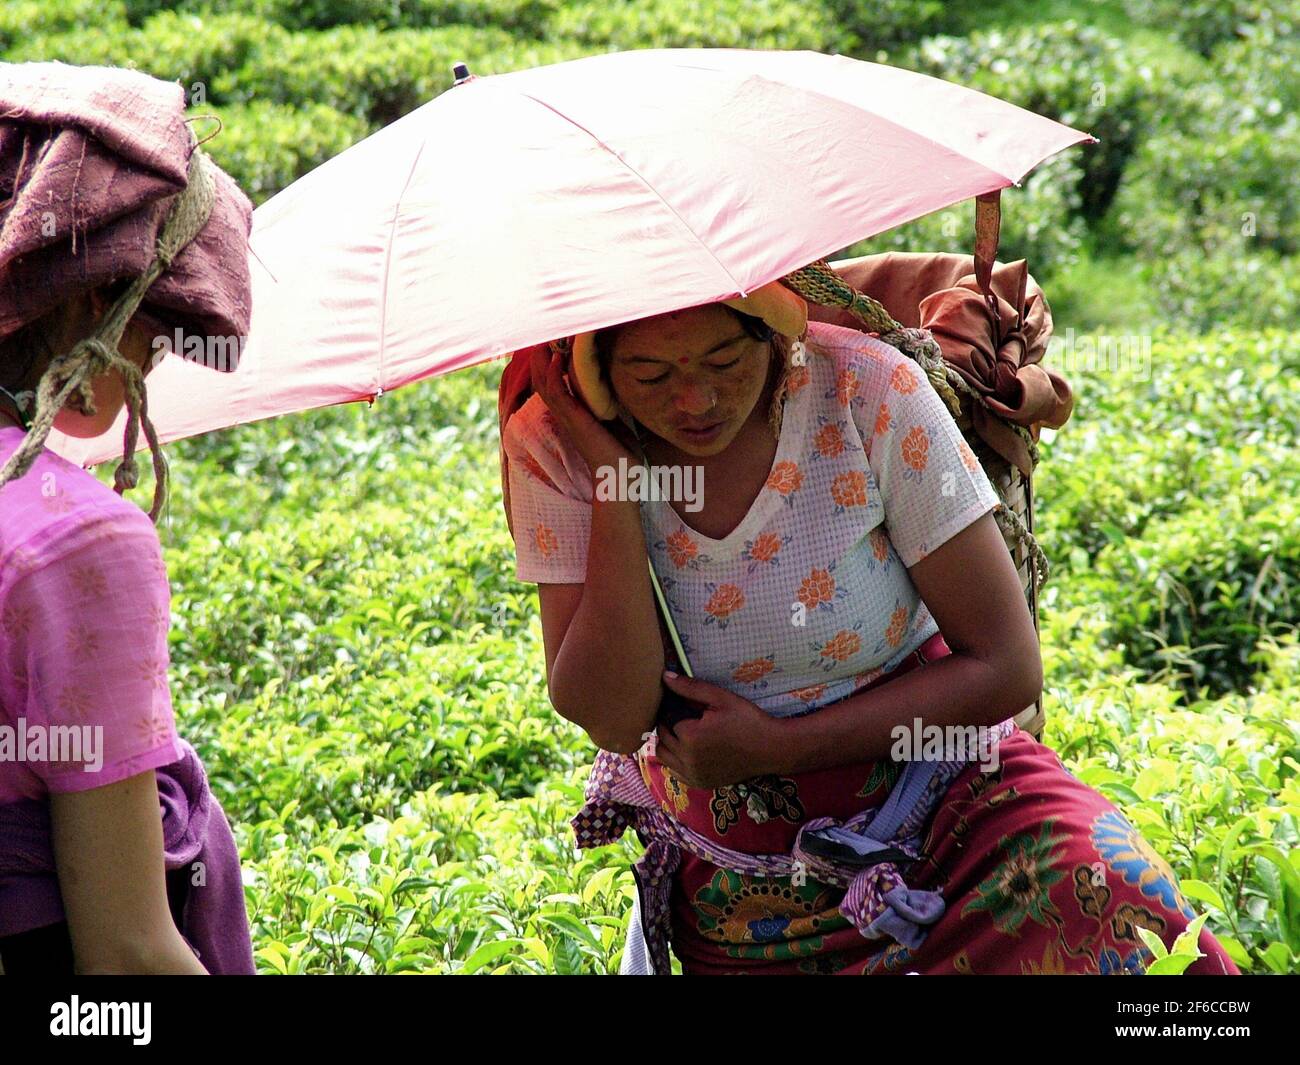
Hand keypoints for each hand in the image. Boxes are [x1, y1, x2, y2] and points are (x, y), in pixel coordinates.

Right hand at [529, 343, 642, 475]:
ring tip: (546, 337)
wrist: (622, 478)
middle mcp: (566, 414)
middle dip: (540, 355)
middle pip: (541, 380)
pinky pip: (557, 394)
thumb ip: (610, 402)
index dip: (548, 361)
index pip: (552, 383)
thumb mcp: (614, 420)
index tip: (554, 338)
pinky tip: (558, 357)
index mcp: (573, 413)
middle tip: (544, 332)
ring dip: (542, 360)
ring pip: (544, 384)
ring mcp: (568, 418)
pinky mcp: (575, 422)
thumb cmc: (622, 452)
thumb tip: (621, 382)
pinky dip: (554, 374)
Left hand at [653, 671, 785, 789]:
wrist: (770, 749)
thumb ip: (690, 688)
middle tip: (685, 716)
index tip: (684, 706)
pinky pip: (675, 772)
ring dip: (668, 743)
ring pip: (664, 757)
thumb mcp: (720, 698)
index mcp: (690, 736)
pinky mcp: (700, 783)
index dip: (674, 710)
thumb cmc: (748, 720)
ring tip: (685, 732)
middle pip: (662, 738)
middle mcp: (687, 758)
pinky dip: (676, 760)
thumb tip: (665, 676)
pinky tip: (690, 750)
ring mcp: (693, 774)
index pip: (667, 720)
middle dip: (669, 726)